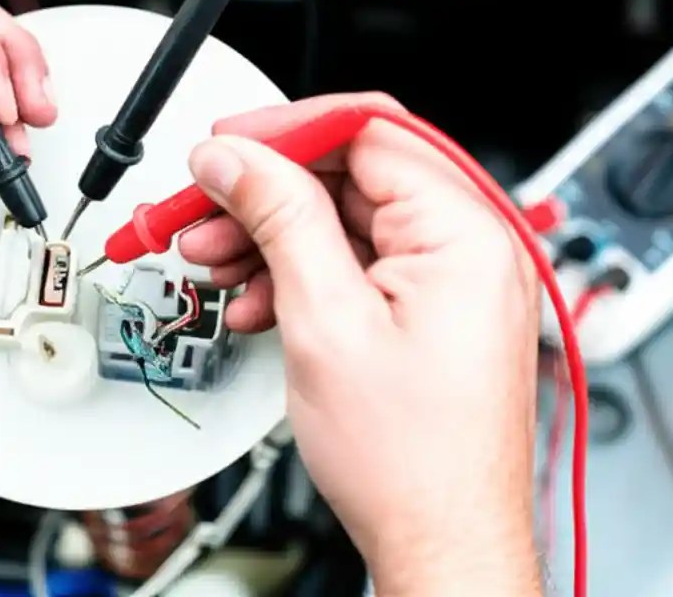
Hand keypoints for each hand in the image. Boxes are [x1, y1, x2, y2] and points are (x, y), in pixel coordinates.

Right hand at [179, 93, 541, 595]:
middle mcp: (470, 249)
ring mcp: (453, 283)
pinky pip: (358, 267)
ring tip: (216, 263)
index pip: (369, 131)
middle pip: (351, 176)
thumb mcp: (325, 320)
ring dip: (273, 237)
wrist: (440, 542)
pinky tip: (257, 301)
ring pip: (346, 223)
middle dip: (266, 193)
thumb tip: (237, 158)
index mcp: (464, 235)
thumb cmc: (412, 461)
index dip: (285, 129)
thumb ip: (279, 218)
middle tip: (202, 209)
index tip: (226, 144)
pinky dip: (300, 276)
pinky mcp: (431, 313)